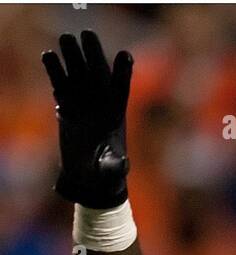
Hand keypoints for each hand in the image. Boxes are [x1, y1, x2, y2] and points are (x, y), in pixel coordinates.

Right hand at [42, 31, 132, 207]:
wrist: (88, 176)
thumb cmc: (105, 173)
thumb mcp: (111, 170)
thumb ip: (115, 165)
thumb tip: (122, 166)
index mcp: (117, 111)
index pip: (121, 86)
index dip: (123, 70)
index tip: (125, 55)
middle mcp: (100, 101)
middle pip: (97, 70)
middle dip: (93, 52)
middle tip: (87, 34)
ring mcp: (82, 100)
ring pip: (77, 71)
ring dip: (72, 55)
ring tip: (66, 39)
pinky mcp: (66, 104)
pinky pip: (59, 81)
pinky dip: (54, 69)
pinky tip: (48, 56)